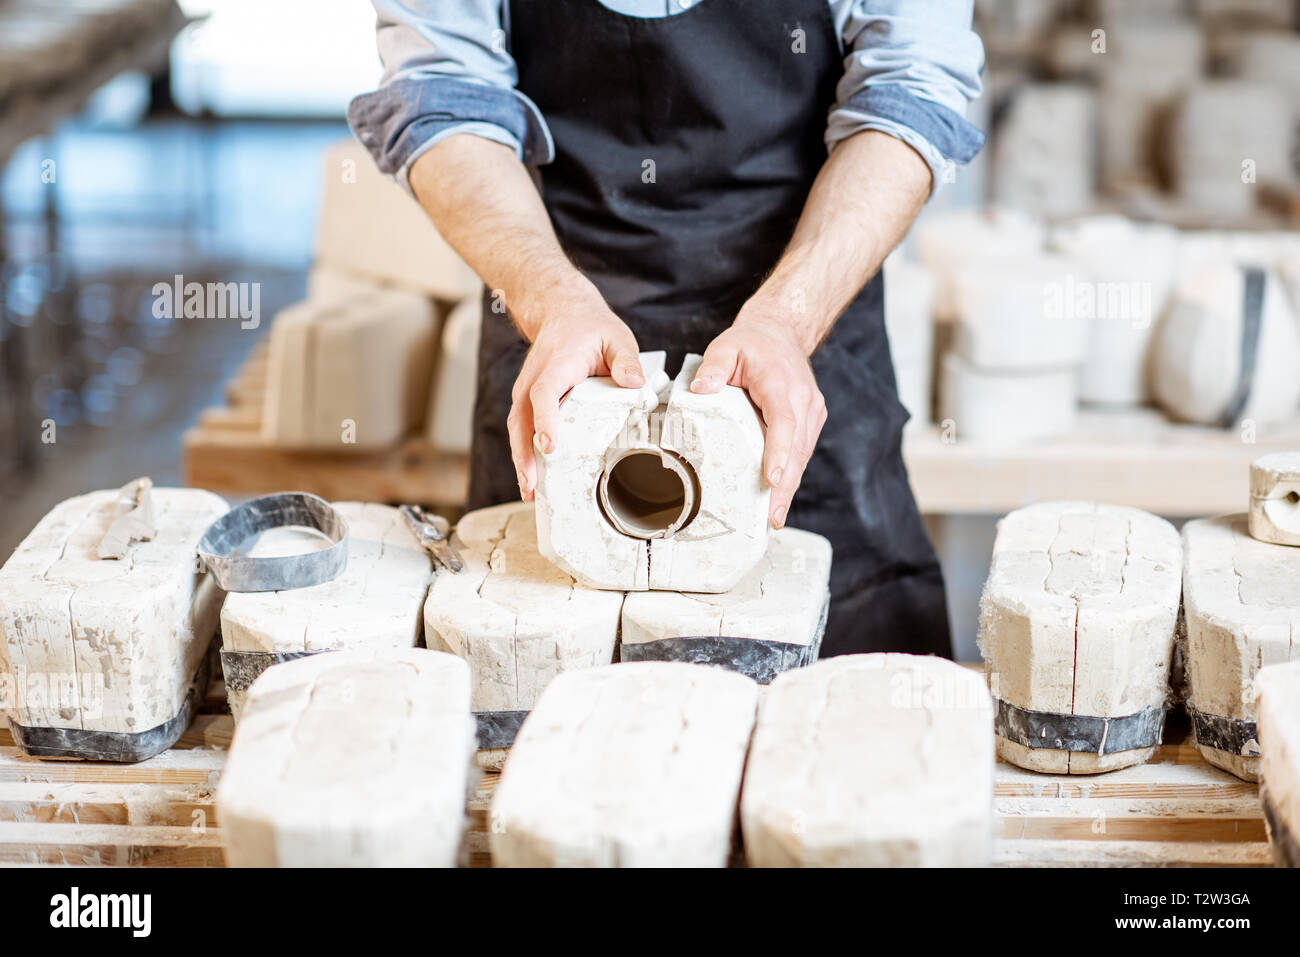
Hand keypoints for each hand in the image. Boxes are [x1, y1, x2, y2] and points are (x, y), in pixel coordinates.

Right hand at [509, 293, 644, 500]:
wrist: (562, 312)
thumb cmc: (591, 328)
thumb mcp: (616, 337)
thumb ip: (626, 360)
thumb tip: (636, 384)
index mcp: (557, 364)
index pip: (544, 393)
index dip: (545, 419)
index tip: (549, 445)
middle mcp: (534, 379)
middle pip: (520, 419)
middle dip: (524, 453)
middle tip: (532, 485)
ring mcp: (526, 390)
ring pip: (516, 427)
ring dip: (520, 460)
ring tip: (529, 492)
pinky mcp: (527, 400)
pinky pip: (521, 428)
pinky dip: (523, 453)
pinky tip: (531, 478)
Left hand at [690, 311, 825, 528]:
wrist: (782, 333)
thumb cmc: (753, 343)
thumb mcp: (726, 346)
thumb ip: (712, 367)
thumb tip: (700, 390)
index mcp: (782, 385)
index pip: (784, 423)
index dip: (780, 452)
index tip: (773, 478)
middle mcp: (804, 401)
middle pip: (797, 449)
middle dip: (785, 486)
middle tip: (772, 518)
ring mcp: (812, 412)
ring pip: (802, 456)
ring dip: (789, 487)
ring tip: (773, 517)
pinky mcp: (811, 421)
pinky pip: (802, 452)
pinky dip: (791, 474)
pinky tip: (779, 497)